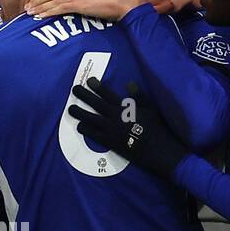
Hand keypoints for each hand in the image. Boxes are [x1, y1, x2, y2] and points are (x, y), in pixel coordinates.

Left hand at [25, 0, 139, 20]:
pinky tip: (40, 16)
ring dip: (40, 6)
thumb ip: (90, 3)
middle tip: (28, 7)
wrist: (128, 3)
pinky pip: (60, 7)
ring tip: (29, 12)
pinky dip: (48, 11)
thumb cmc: (118, 4)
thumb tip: (85, 10)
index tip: (36, 0)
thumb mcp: (100, 1)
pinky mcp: (81, 5)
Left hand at [67, 78, 188, 180]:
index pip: (108, 93)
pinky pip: (93, 134)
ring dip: (79, 112)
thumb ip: (139, 97)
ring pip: (90, 118)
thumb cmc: (157, 128)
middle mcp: (116, 116)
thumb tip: (130, 83)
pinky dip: (85, 129)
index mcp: (126, 107)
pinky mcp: (109, 141)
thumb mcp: (151, 109)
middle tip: (74, 88)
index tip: (89, 80)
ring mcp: (111, 129)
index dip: (98, 86)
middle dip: (84, 95)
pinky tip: (79, 126)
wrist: (158, 150)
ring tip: (70, 108)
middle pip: (96, 103)